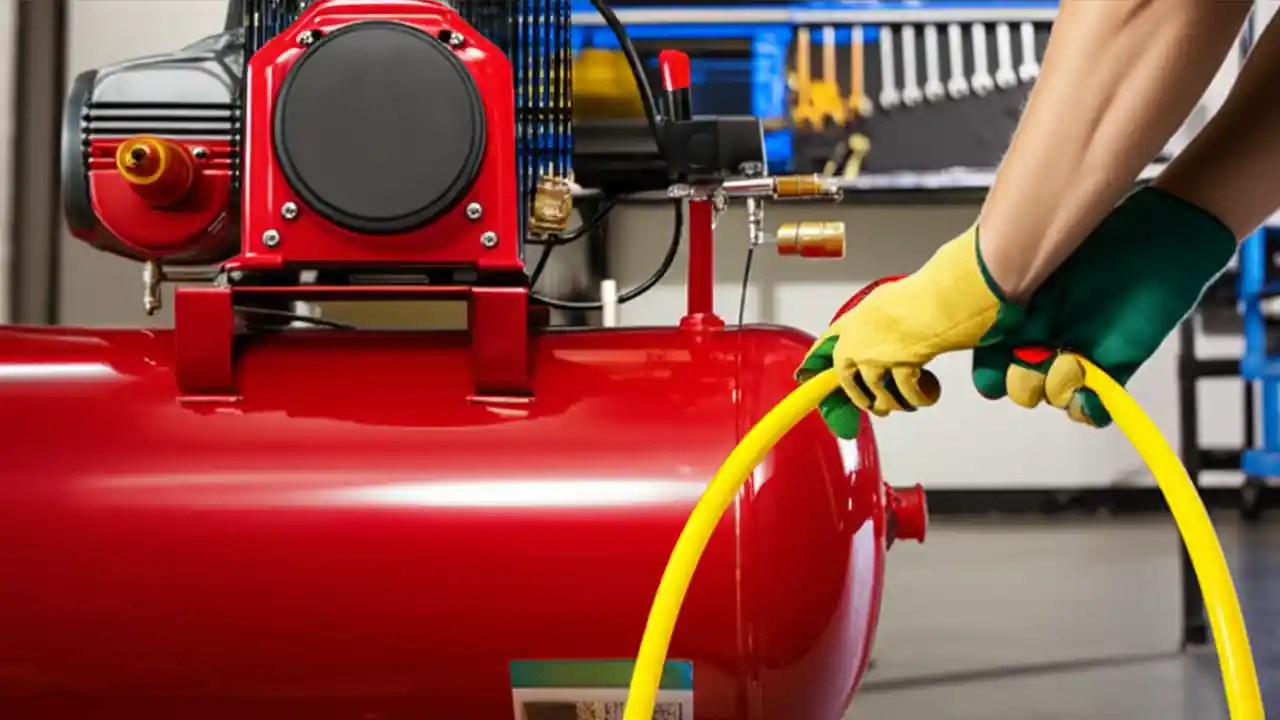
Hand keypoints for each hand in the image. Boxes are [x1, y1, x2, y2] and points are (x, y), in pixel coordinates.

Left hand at [796, 225, 1023, 438]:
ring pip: (876, 391)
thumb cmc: (919, 292)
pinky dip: (918, 398)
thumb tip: (886, 327)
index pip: (827, 341)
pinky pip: (906, 393)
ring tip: (901, 406)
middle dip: (858, 395)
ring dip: (889, 402)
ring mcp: (877, 357)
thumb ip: (880, 316)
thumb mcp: (888, 299)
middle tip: (870, 404)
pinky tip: (925, 397)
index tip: (806, 372)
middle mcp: (859, 341)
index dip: (817, 358)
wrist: (938, 300)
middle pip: (847, 377)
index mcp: (854, 320)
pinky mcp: (899, 369)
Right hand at [972, 187, 1236, 426]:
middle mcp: (1047, 336)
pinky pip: (1093, 408)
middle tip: (1038, 357)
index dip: (989, 368)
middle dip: (1022, 382)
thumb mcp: (1046, 259)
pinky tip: (1094, 390)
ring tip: (1073, 361)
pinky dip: (1090, 407)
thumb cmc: (1104, 233)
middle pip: (1018, 386)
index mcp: (1021, 312)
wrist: (1161, 230)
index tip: (997, 354)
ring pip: (1052, 397)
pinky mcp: (1116, 364)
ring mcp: (1080, 352)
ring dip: (1058, 389)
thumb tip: (982, 322)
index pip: (989, 359)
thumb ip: (1014, 291)